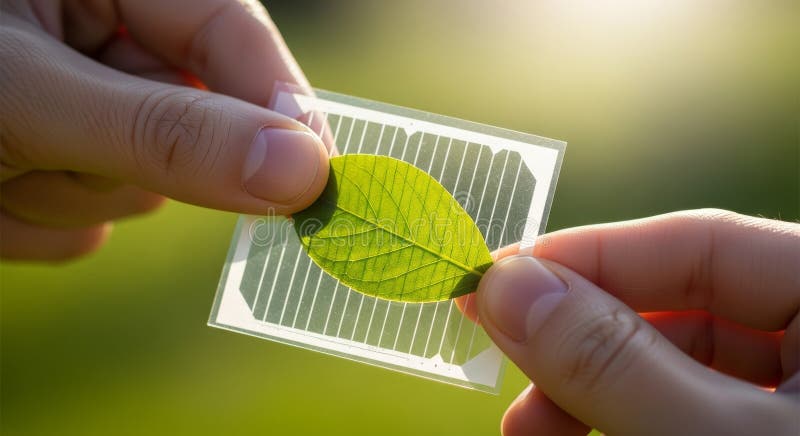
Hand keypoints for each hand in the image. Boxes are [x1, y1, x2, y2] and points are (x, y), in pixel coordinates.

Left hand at [0, 0, 328, 260]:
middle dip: (123, 159)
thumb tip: (303, 170)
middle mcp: (100, 44)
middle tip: (42, 152)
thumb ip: (167, 133)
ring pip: (139, 187)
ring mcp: (81, 113)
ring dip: (65, 195)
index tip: (315, 178)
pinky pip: (89, 226)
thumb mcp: (33, 97)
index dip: (279, 103)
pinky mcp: (58, 171)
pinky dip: (36, 224)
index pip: (231, 31)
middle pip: (188, 125)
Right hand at [476, 209, 798, 434]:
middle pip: (683, 307)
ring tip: (528, 428)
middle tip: (503, 359)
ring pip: (683, 367)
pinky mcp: (776, 431)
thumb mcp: (718, 435)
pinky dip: (629, 419)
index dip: (589, 255)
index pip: (701, 241)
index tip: (498, 278)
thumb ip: (617, 360)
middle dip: (582, 339)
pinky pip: (696, 409)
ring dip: (593, 389)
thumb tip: (506, 286)